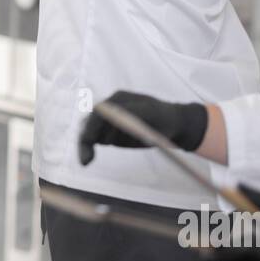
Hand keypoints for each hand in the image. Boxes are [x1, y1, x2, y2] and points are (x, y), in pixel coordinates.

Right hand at [78, 90, 207, 164]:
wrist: (174, 125)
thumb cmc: (164, 119)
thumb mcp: (151, 114)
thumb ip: (131, 113)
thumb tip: (113, 113)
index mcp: (119, 100)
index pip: (98, 112)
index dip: (91, 128)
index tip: (89, 143)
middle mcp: (110, 107)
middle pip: (89, 121)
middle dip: (85, 140)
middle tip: (85, 160)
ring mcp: (109, 119)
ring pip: (90, 131)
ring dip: (87, 144)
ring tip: (90, 158)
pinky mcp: (110, 131)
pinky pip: (96, 138)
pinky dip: (90, 147)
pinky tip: (91, 156)